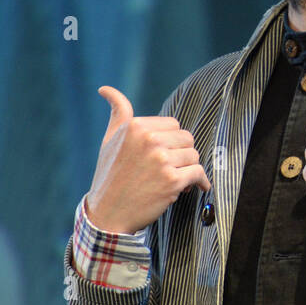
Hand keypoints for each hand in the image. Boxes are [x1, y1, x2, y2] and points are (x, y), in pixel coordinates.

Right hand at [85, 85, 212, 234]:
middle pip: (187, 138)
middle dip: (180, 154)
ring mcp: (161, 160)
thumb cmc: (110, 176)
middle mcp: (149, 140)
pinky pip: (198, 173)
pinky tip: (193, 187)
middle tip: (166, 169)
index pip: (174, 125)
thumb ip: (118, 113)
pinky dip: (199, 182)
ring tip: (171, 179)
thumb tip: (106, 89)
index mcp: (136, 127)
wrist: (107, 215)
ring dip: (187, 169)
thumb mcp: (109, 140)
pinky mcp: (172, 181)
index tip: (159, 155)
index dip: (170, 142)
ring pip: (194, 155)